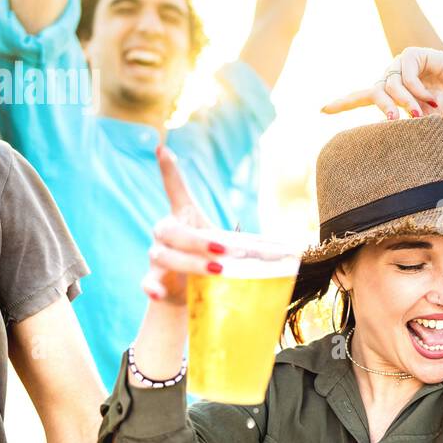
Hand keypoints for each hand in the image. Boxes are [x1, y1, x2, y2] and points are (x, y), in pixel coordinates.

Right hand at [142, 146, 291, 305]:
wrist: (187, 293)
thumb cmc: (210, 262)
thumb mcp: (229, 249)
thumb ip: (254, 246)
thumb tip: (294, 249)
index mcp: (184, 217)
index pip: (174, 190)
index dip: (168, 170)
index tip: (162, 148)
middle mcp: (166, 232)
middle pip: (172, 230)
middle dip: (199, 240)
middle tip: (227, 250)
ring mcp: (157, 255)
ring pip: (163, 254)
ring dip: (190, 262)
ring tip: (216, 270)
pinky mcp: (154, 279)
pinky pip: (147, 282)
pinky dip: (152, 287)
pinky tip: (160, 294)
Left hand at [322, 47, 442, 119]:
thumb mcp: (420, 120)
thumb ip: (400, 122)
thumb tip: (382, 132)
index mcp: (391, 91)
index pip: (363, 97)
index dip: (343, 103)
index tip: (323, 110)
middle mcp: (392, 75)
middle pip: (376, 92)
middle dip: (385, 107)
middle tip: (396, 120)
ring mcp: (401, 63)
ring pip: (391, 85)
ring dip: (405, 101)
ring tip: (421, 113)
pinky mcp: (413, 54)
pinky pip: (406, 74)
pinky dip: (417, 89)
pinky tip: (431, 98)